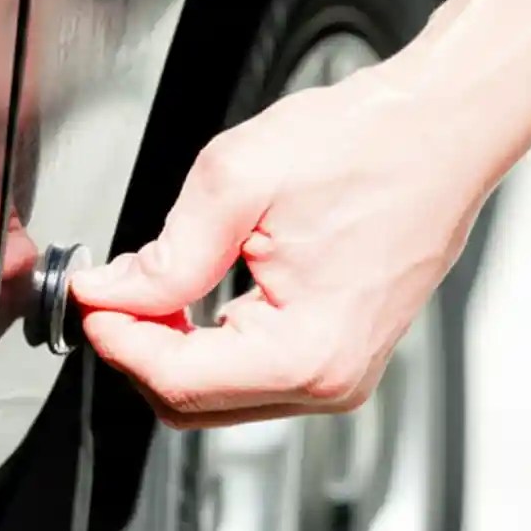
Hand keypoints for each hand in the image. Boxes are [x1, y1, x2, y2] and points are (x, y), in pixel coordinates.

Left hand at [71, 67, 487, 426]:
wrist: (440, 127)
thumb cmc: (369, 145)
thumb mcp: (237, 184)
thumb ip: (165, 256)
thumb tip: (111, 291)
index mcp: (309, 353)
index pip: (176, 382)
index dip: (117, 339)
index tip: (91, 299)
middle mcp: (329, 381)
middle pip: (190, 403)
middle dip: (137, 348)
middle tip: (110, 290)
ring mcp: (337, 374)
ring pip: (213, 394)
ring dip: (167, 347)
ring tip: (147, 285)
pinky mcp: (336, 356)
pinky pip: (246, 373)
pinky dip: (203, 343)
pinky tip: (187, 296)